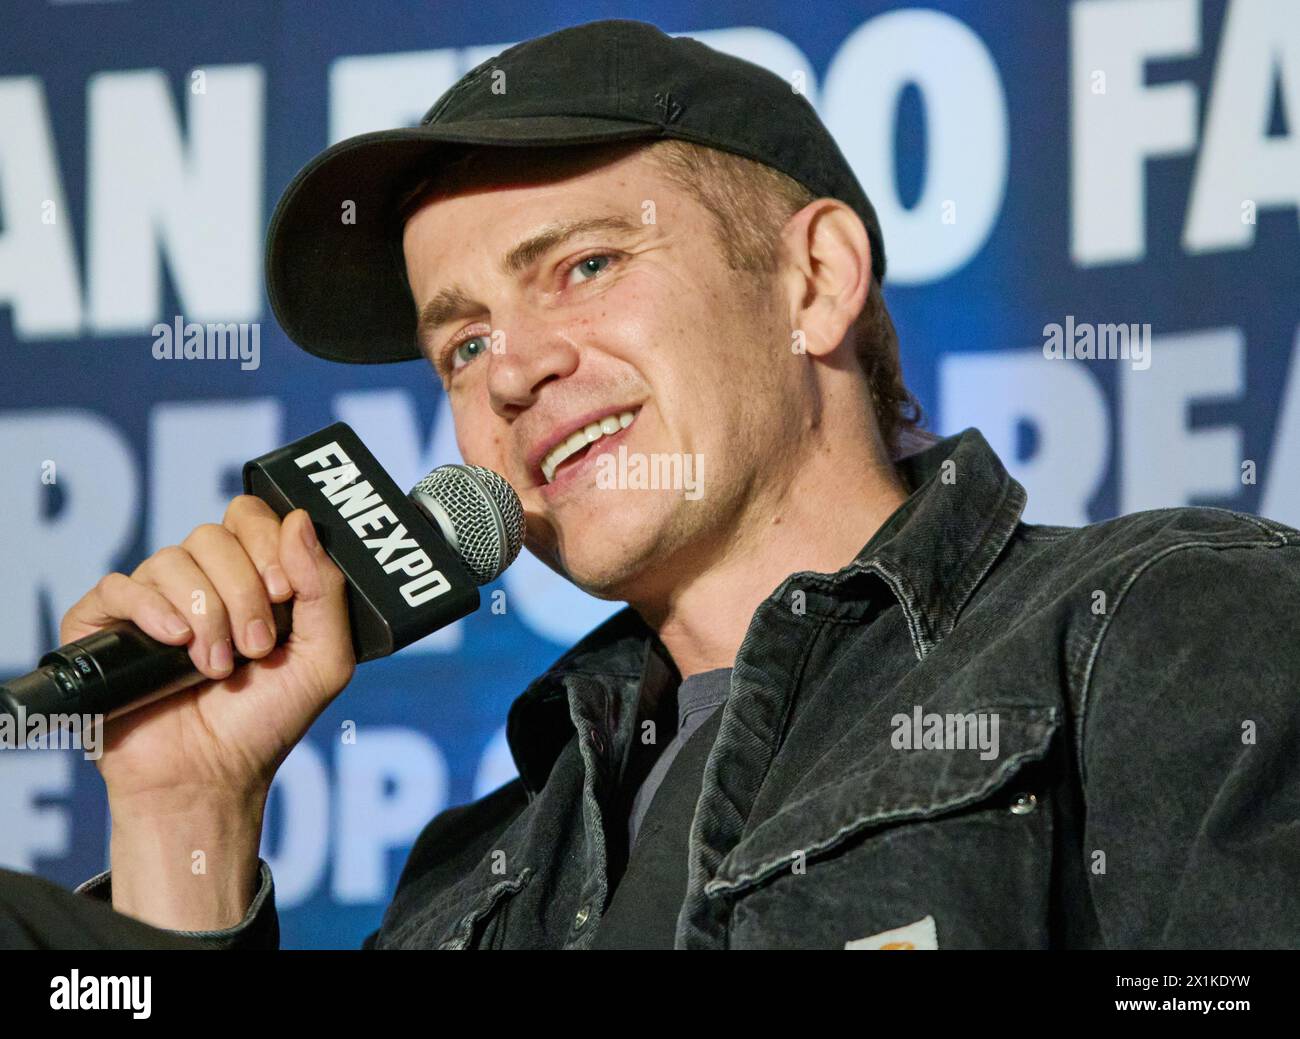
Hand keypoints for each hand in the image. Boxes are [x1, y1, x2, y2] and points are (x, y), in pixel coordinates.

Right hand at [60, 497, 354, 810]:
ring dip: (206, 615)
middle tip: (256, 646)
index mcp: (247, 578)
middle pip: (213, 535)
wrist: (211, 777)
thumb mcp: (323, 658)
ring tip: (217, 667)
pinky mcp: (104, 628)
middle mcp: (198, 582)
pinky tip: (174, 643)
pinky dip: (151, 609)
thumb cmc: (265, 721)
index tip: (283, 593)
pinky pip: (119, 586)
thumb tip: (299, 520)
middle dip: (243, 592)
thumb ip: (324, 589)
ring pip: (171, 560)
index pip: (249, 518)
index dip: (268, 544)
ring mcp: (150, 602)